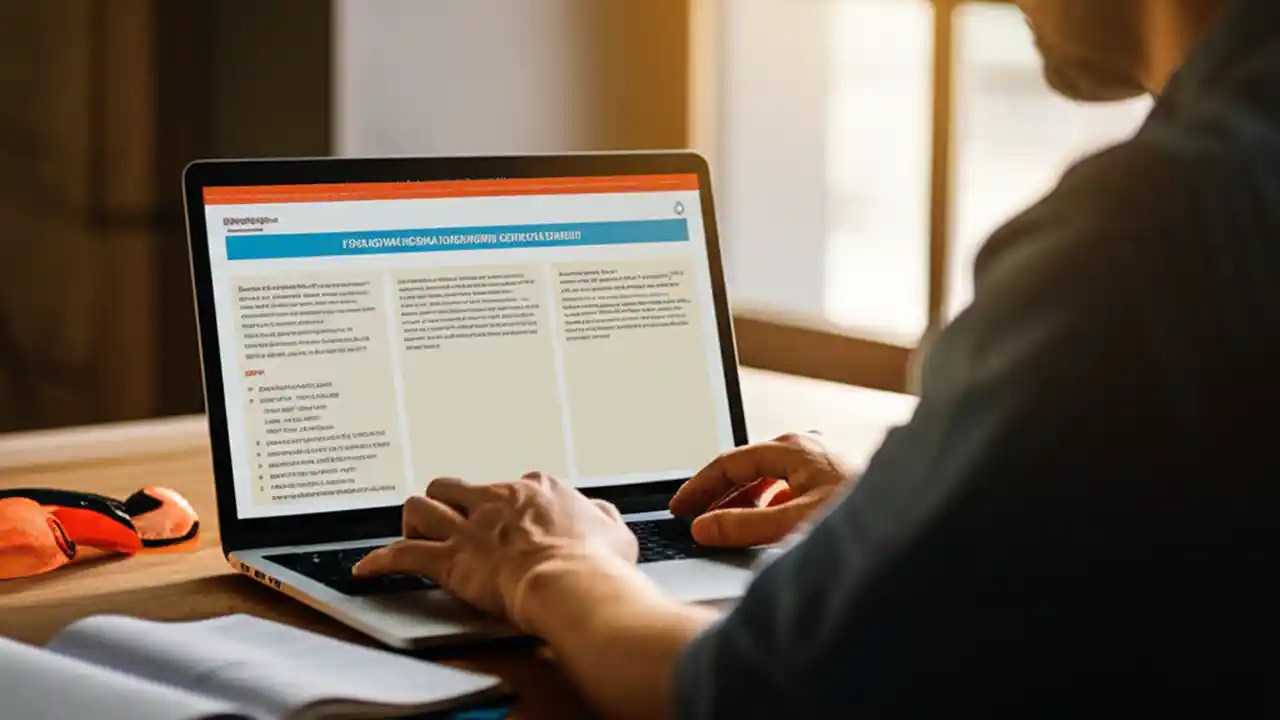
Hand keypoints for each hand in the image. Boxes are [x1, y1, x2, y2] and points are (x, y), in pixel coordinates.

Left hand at [352, 472, 637, 629]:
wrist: (569, 583)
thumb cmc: (594, 563)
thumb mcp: (616, 532)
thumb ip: (603, 516)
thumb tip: (600, 513)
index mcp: (536, 490)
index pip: (512, 484)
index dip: (508, 505)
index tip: (510, 522)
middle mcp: (497, 499)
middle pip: (456, 486)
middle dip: (449, 502)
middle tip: (452, 522)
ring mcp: (470, 528)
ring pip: (423, 507)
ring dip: (415, 521)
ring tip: (414, 534)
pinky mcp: (450, 560)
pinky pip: (403, 554)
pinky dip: (381, 562)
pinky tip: (367, 569)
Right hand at [670, 431, 857, 546]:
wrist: (918, 520)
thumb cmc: (864, 515)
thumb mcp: (793, 523)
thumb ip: (744, 526)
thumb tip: (704, 527)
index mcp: (792, 447)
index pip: (728, 463)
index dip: (698, 487)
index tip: (678, 508)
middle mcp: (805, 447)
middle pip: (746, 469)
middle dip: (718, 496)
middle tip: (692, 520)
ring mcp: (820, 461)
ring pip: (768, 479)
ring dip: (743, 503)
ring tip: (722, 528)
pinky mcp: (833, 479)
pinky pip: (787, 488)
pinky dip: (767, 506)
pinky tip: (765, 526)